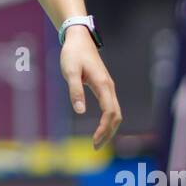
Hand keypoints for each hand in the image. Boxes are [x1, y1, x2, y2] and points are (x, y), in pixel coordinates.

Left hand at [61, 27, 121, 148]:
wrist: (79, 39)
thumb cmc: (73, 54)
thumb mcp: (70, 72)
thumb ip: (75, 91)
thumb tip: (80, 111)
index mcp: (102, 84)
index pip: (109, 112)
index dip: (104, 128)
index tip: (95, 140)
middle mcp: (109, 87)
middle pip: (116, 115)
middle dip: (108, 132)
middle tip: (95, 147)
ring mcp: (108, 87)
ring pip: (115, 112)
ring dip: (109, 128)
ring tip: (97, 141)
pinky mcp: (104, 86)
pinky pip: (111, 107)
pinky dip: (108, 120)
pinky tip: (101, 127)